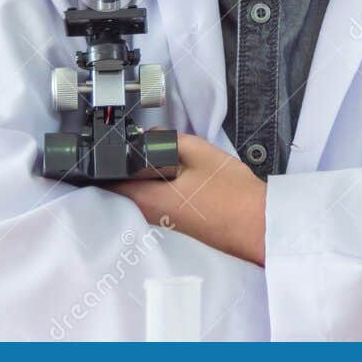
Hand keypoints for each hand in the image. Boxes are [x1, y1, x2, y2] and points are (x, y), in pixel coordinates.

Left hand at [106, 133, 266, 265]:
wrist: (259, 225)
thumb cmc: (233, 195)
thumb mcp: (199, 152)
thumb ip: (168, 140)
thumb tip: (149, 136)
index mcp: (149, 199)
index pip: (109, 182)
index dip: (102, 163)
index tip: (103, 148)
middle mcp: (150, 216)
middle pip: (124, 187)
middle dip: (128, 166)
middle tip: (140, 146)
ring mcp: (164, 223)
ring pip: (142, 193)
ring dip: (148, 176)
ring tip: (167, 159)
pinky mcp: (177, 224)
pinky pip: (158, 201)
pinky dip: (162, 186)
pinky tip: (182, 176)